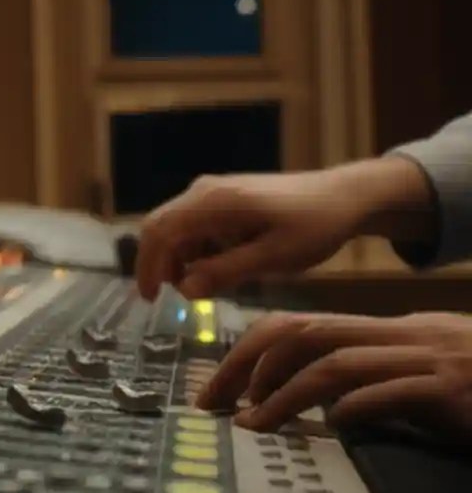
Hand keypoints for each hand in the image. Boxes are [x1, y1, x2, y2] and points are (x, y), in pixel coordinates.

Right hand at [134, 157, 433, 300]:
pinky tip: (218, 268)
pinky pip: (193, 224)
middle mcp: (204, 191)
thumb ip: (226, 272)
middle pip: (160, 226)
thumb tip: (184, 291)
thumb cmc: (314, 227)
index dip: (148, 267)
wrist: (345, 196)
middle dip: (158, 264)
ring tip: (202, 287)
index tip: (150, 300)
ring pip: (175, 227)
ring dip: (178, 259)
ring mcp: (213, 191)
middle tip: (168, 299)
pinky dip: (194, 249)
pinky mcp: (223, 197)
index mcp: (213, 202)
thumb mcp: (274, 257)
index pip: (160, 232)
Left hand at [197, 311, 471, 442]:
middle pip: (304, 334)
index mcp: (388, 331)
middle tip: (217, 401)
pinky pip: (391, 391)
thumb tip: (321, 402)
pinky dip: (355, 406)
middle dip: (249, 365)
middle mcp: (401, 335)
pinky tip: (334, 425)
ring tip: (255, 423)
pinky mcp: (452, 389)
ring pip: (336, 363)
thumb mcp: (421, 376)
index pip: (301, 326)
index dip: (251, 351)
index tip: (220, 384)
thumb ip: (374, 379)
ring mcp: (427, 359)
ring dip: (285, 393)